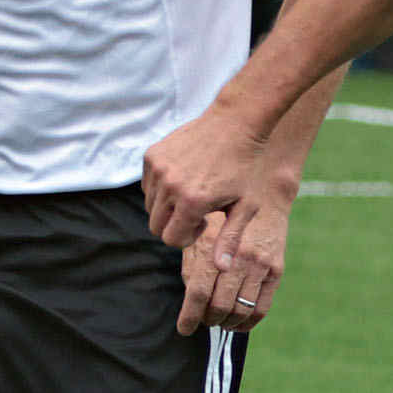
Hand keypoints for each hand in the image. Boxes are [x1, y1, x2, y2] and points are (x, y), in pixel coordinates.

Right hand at [144, 106, 269, 250]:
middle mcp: (170, 185)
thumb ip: (231, 239)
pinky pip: (148, 185)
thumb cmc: (245, 167)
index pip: (172, 239)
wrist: (236, 123)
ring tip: (192, 194)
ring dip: (168, 208)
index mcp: (192, 201)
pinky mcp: (152, 155)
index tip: (204, 224)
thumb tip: (222, 270)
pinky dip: (161, 188)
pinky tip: (185, 178)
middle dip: (175, 226)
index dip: (187, 238)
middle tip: (197, 212)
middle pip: (156, 226)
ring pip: (150, 206)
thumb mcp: (245, 207)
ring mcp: (158, 168)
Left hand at [175, 199, 289, 334]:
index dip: (189, 316)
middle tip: (202, 321)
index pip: (198, 292)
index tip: (183, 328)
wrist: (264, 192)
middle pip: (219, 305)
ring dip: (226, 322)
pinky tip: (237, 323)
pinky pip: (262, 307)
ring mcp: (260, 264)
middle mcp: (238, 256)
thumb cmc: (225, 214)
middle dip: (207, 319)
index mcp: (214, 246)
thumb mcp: (200, 234)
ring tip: (219, 321)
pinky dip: (247, 322)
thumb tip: (191, 300)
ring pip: (240, 310)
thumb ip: (192, 266)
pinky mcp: (276, 269)